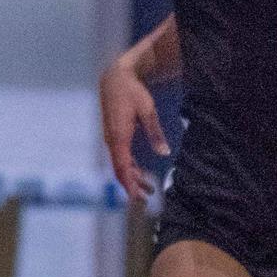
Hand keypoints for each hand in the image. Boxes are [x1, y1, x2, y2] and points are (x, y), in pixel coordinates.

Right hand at [99, 61, 169, 204]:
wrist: (115, 78)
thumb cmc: (132, 92)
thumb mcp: (148, 110)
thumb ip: (155, 133)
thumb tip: (164, 153)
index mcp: (119, 136)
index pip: (122, 167)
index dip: (129, 184)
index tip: (137, 198)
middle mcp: (112, 140)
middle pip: (120, 170)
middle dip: (132, 186)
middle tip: (147, 198)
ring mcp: (111, 139)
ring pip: (120, 165)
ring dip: (133, 177)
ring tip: (149, 189)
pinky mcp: (114, 136)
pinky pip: (120, 157)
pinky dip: (130, 167)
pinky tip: (140, 173)